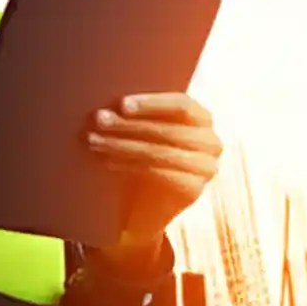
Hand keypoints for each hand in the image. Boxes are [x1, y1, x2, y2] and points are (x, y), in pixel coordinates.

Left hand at [86, 93, 222, 270]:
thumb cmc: (142, 155)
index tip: (122, 104)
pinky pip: (158, 173)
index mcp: (203, 118)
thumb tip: (107, 98)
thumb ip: (138, 113)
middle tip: (99, 119)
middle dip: (129, 124)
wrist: (147, 207)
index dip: (152, 103)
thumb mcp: (144, 129)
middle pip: (168, 129)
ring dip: (122, 144)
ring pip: (159, 151)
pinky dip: (129, 165)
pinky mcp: (193, 190)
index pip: (182, 104)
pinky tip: (107, 161)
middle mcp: (211, 141)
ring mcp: (206, 168)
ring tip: (94, 140)